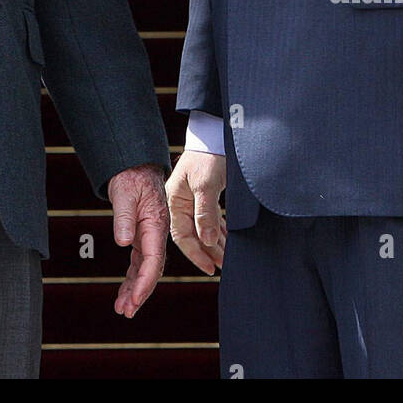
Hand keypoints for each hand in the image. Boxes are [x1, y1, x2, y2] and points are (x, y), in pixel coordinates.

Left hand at [106, 163, 167, 317]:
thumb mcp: (124, 193)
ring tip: (122, 308)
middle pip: (151, 269)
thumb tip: (123, 242)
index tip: (135, 299)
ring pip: (144, 269)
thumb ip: (123, 218)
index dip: (145, 282)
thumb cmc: (131, 176)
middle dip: (139, 292)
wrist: (134, 165)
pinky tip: (124, 291)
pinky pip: (138, 262)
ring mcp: (149, 236)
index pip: (153, 259)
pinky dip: (132, 277)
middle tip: (126, 311)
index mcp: (156, 224)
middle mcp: (155, 233)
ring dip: (134, 289)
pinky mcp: (141, 236)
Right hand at [166, 149, 225, 274]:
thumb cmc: (208, 156)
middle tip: (223, 266)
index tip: (209, 267)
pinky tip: (225, 241)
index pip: (182, 235)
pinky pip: (210, 220)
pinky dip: (218, 232)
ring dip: (214, 244)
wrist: (217, 135)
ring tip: (227, 258)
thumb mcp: (206, 184)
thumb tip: (207, 240)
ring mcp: (194, 199)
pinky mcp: (206, 195)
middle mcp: (182, 202)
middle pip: (193, 234)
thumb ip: (205, 213)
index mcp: (175, 200)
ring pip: (202, 228)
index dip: (195, 253)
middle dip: (207, 252)